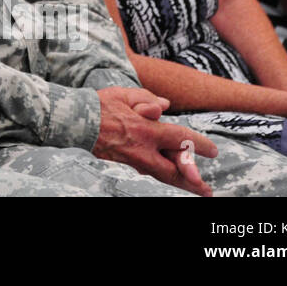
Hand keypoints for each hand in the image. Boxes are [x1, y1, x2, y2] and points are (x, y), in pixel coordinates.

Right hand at [93, 87, 216, 196]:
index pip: (181, 139)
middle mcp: (143, 150)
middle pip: (174, 171)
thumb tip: (165, 105)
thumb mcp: (124, 94)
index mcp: (147, 130)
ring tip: (194, 190)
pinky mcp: (122, 164)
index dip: (200, 146)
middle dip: (192, 181)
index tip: (213, 151)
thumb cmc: (98, 105)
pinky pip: (146, 172)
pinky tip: (166, 178)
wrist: (73, 122)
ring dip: (179, 184)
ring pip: (161, 176)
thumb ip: (147, 98)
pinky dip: (159, 176)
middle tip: (206, 190)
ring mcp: (132, 160)